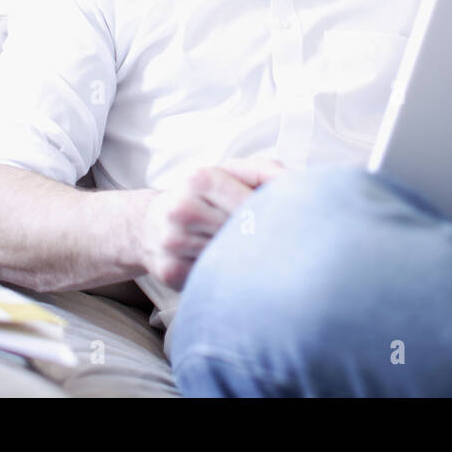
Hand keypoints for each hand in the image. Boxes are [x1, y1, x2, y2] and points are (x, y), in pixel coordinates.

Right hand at [140, 157, 285, 290]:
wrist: (149, 224)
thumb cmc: (202, 197)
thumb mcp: (231, 173)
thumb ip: (266, 172)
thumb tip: (301, 185)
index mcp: (201, 178)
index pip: (248, 204)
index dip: (271, 217)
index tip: (286, 227)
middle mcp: (182, 208)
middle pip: (239, 233)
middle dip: (259, 240)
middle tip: (273, 246)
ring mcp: (172, 241)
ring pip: (226, 259)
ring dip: (243, 261)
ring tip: (246, 254)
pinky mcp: (168, 271)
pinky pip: (210, 279)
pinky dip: (222, 276)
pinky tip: (221, 268)